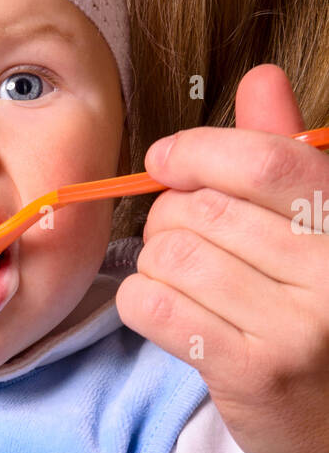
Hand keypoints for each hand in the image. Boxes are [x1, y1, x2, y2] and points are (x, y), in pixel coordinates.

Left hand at [116, 64, 328, 452]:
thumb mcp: (320, 239)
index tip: (166, 159)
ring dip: (154, 261)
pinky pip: (158, 308)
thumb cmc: (323, 329)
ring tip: (175, 278)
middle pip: (208, 209)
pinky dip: (142, 301)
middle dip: (168, 213)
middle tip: (174, 236)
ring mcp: (294, 328)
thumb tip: (259, 78)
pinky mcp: (250, 374)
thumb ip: (289, 160)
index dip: (202, 150)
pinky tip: (163, 311)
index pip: (268, 161)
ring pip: (175, 256)